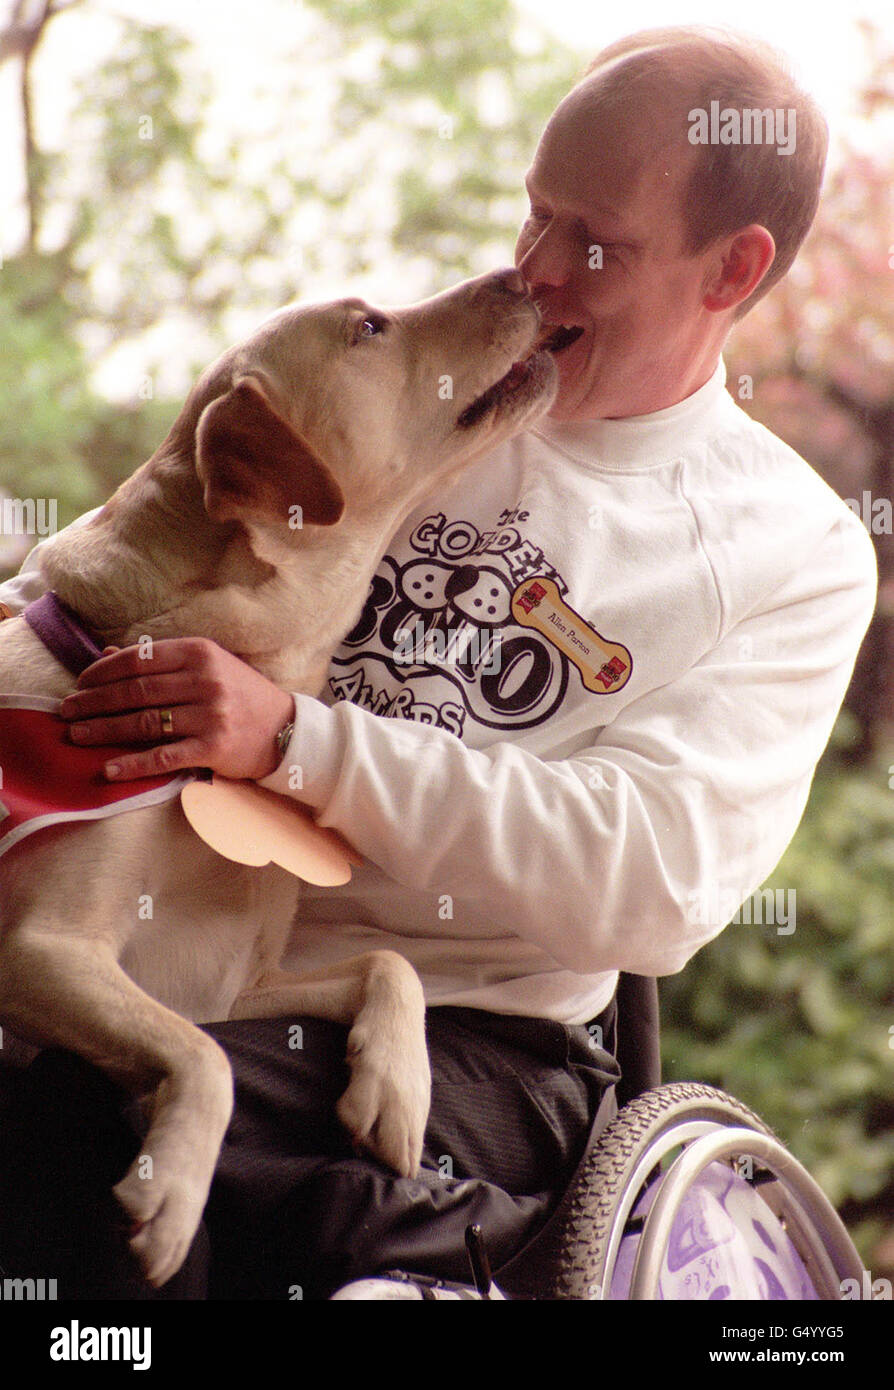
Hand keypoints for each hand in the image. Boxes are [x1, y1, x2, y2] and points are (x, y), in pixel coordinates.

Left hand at [59, 637, 294, 781]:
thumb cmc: (241, 695)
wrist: (286, 730)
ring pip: (144, 722)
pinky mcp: (214, 748)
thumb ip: (159, 662)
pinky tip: (109, 768)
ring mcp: (210, 715)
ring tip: (77, 735)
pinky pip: (164, 757)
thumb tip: (105, 655)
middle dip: (94, 702)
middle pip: (135, 691)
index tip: (79, 684)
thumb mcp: (206, 667)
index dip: (102, 673)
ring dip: (104, 730)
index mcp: (200, 653)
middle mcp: (204, 680)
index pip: (138, 659)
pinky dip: (133, 764)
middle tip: (67, 711)